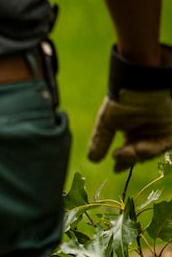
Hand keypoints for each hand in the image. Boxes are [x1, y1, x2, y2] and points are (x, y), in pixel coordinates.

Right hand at [87, 45, 171, 171]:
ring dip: (138, 155)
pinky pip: (163, 145)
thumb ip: (101, 141)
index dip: (123, 161)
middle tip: (118, 156)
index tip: (116, 169)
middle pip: (140, 155)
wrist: (138, 87)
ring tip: (126, 151)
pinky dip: (151, 149)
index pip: (128, 151)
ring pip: (151, 152)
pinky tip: (137, 149)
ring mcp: (159, 131)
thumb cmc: (121, 102)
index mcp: (131, 131)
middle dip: (129, 159)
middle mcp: (146, 133)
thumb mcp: (107, 123)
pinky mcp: (170, 130)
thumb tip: (92, 159)